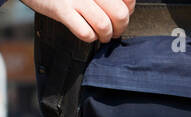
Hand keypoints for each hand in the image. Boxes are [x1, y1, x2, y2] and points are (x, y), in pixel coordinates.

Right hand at [20, 0, 134, 42]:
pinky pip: (85, 32)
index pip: (128, 0)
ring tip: (101, 35)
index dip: (128, 11)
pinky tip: (86, 33)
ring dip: (105, 36)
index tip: (120, 15)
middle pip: (120, 14)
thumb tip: (128, 6)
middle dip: (120, 28)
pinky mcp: (61, 9)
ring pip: (104, 25)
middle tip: (114, 31)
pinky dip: (89, 37)